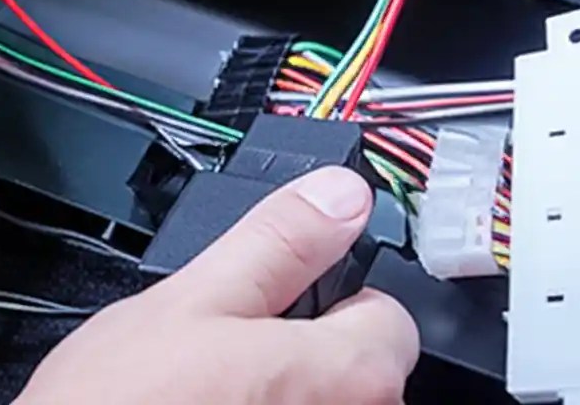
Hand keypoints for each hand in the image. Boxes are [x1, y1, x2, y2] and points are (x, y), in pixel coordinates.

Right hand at [17, 168, 418, 404]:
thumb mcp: (191, 298)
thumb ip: (279, 242)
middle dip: (298, 354)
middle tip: (221, 355)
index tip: (275, 304)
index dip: (327, 298)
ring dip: (276, 397)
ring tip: (200, 396)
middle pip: (354, 370)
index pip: (387, 316)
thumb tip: (338, 196)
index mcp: (354, 378)